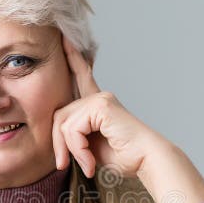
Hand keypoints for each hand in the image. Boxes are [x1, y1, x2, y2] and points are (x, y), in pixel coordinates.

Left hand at [52, 34, 163, 178]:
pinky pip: (73, 128)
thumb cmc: (123, 157)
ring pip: (64, 123)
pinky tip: (90, 160)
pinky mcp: (101, 106)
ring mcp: (100, 99)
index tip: (64, 38)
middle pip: (60, 114)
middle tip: (63, 164)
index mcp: (98, 105)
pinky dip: (78, 148)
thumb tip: (58, 142)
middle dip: (58, 142)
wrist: (145, 161)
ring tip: (86, 164)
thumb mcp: (91, 147)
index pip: (82, 77)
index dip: (73, 58)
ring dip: (71, 149)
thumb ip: (75, 138)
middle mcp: (99, 97)